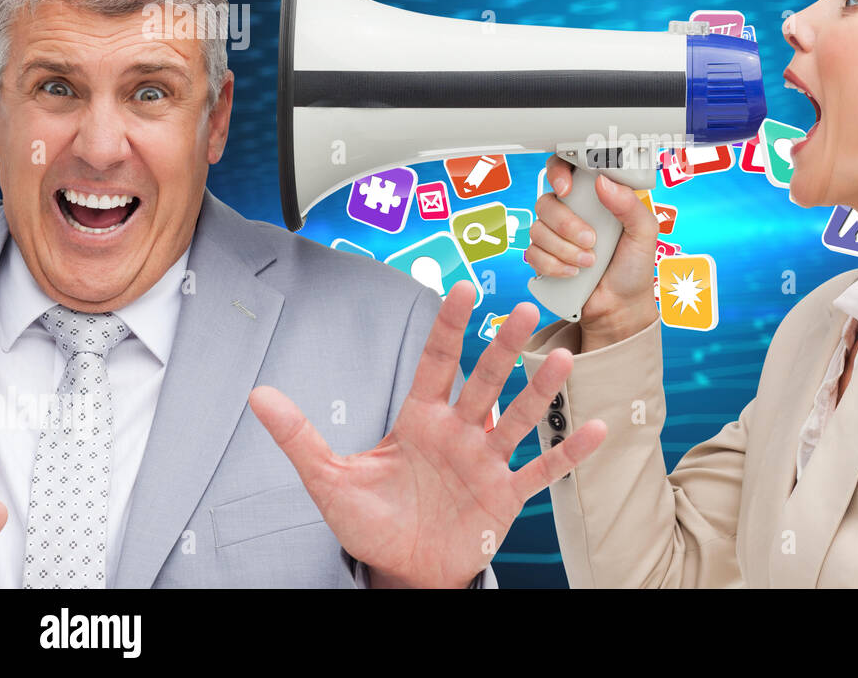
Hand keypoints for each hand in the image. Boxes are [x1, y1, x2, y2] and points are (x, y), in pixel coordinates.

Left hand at [248, 281, 605, 588]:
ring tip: (564, 360)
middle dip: (504, 347)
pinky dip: (570, 453)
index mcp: (419, 419)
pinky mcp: (505, 497)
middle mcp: (459, 432)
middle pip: (485, 381)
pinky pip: (542, 471)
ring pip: (518, 418)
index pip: (437, 362)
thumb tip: (258, 394)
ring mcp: (485, 462)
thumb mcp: (328, 479)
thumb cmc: (369, 520)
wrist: (400, 570)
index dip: (450, 327)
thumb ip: (299, 435)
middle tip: (528, 309)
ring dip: (541, 391)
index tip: (464, 288)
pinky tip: (599, 430)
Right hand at [528, 155, 658, 350]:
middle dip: (567, 225)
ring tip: (589, 263)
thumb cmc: (634, 267)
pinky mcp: (543, 258)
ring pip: (537, 230)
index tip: (566, 189)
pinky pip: (532, 254)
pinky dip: (555, 266)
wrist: (620, 307)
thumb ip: (630, 205)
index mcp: (593, 198)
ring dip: (565, 250)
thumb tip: (603, 182)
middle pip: (546, 202)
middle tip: (591, 241)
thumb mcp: (644, 233)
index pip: (565, 170)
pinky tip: (574, 273)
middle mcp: (571, 213)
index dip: (558, 173)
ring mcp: (554, 235)